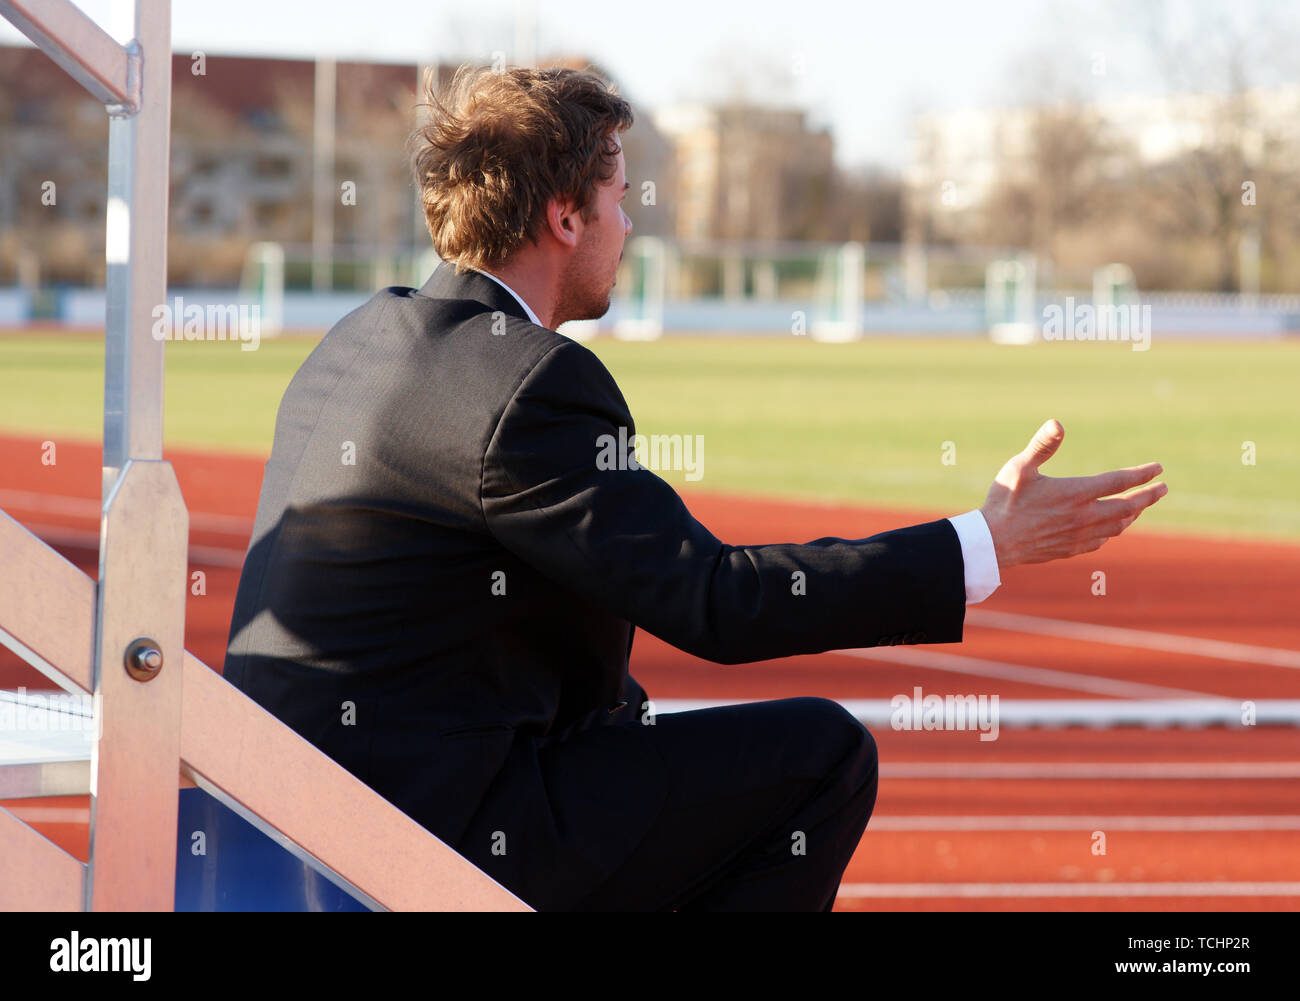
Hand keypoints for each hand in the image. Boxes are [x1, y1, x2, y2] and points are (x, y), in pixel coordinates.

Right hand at [978, 419, 1167, 568]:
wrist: (993, 543)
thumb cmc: (1004, 501)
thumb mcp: (1019, 468)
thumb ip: (1042, 445)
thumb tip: (1057, 423)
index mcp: (1075, 493)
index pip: (1119, 482)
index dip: (1142, 474)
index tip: (1158, 468)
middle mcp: (1083, 516)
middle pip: (1128, 507)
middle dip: (1149, 496)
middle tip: (1163, 489)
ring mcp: (1079, 536)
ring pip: (1118, 526)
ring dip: (1133, 514)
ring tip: (1141, 506)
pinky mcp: (1070, 549)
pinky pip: (1101, 540)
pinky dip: (1113, 531)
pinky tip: (1112, 527)